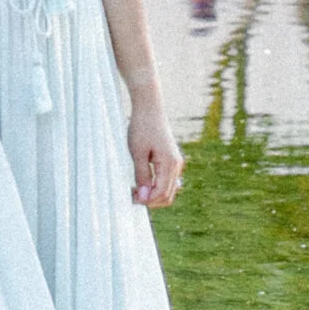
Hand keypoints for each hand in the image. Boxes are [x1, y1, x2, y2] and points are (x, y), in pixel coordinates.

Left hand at [126, 85, 181, 209]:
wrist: (149, 108)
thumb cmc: (142, 127)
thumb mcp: (138, 153)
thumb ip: (142, 176)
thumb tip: (145, 197)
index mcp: (170, 164)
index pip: (161, 194)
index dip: (146, 201)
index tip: (131, 197)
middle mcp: (176, 165)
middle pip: (167, 195)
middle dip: (150, 200)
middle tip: (132, 195)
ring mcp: (175, 163)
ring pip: (168, 190)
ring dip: (153, 195)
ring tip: (136, 189)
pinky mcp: (171, 160)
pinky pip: (167, 181)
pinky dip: (156, 186)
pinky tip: (142, 182)